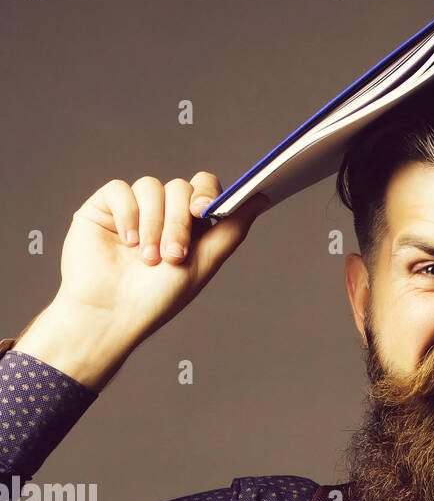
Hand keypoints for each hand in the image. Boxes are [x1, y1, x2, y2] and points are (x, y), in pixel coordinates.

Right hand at [50, 173, 269, 350]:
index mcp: (189, 226)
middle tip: (173, 255)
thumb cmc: (157, 298)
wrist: (112, 313)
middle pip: (180, 188)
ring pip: (151, 187)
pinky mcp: (105, 207)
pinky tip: (126, 241)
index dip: (206, 193)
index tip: (204, 210)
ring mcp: (134, 209)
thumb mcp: (203, 264)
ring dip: (153, 224)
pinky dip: (127, 215)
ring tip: (146, 257)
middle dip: (178, 221)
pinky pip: (120, 190)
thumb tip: (261, 198)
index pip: (203, 189)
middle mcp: (162, 214)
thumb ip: (231, 230)